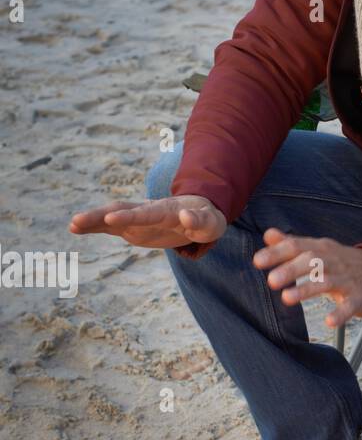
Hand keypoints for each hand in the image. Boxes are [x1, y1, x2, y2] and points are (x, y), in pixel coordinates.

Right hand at [69, 195, 225, 248]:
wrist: (199, 213)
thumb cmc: (207, 220)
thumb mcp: (211, 223)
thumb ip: (200, 221)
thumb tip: (187, 216)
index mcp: (167, 210)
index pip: (147, 213)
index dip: (129, 216)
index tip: (111, 218)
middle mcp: (148, 211)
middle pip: (122, 210)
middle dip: (100, 216)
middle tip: (78, 221)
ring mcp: (138, 218)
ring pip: (111, 216)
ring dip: (93, 220)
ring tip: (72, 225)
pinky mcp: (132, 227)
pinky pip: (110, 226)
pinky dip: (94, 227)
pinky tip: (75, 229)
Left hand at [253, 229, 361, 327]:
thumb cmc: (341, 262)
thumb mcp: (318, 248)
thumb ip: (292, 243)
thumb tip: (268, 235)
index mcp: (320, 249)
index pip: (297, 246)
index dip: (278, 253)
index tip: (258, 261)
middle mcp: (332, 261)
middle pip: (311, 262)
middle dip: (291, 270)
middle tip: (271, 281)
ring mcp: (346, 280)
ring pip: (326, 282)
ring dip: (307, 290)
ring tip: (287, 298)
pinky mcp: (359, 297)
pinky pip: (350, 305)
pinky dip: (341, 313)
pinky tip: (329, 321)